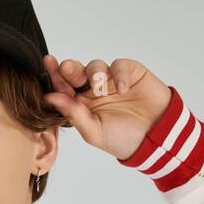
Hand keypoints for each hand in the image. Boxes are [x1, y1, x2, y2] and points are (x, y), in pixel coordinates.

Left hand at [42, 56, 172, 160]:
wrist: (155, 138)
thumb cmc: (123, 139)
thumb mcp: (94, 132)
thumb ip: (73, 114)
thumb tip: (50, 97)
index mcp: (81, 104)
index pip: (64, 88)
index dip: (55, 76)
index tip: (47, 64)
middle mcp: (93, 90)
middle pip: (76, 72)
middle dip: (70, 69)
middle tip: (65, 68)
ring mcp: (110, 80)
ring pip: (96, 66)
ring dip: (95, 74)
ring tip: (100, 88)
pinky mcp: (129, 72)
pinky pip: (119, 66)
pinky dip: (119, 75)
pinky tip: (122, 89)